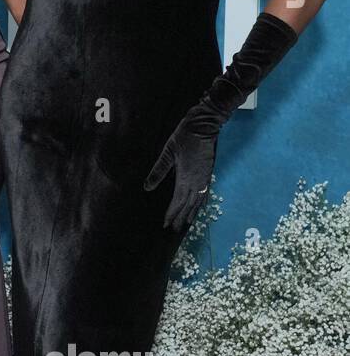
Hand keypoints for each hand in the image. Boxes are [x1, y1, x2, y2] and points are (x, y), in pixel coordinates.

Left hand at [143, 108, 217, 232]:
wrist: (205, 125)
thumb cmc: (184, 136)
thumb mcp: (168, 152)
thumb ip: (158, 171)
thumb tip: (147, 187)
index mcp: (186, 177)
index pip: (178, 201)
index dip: (172, 213)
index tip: (166, 224)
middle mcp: (197, 181)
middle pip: (188, 204)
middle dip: (181, 217)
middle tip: (174, 229)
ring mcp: (204, 178)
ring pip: (198, 201)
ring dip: (191, 213)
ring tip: (186, 224)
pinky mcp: (209, 173)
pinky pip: (205, 194)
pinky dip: (201, 204)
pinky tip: (199, 208)